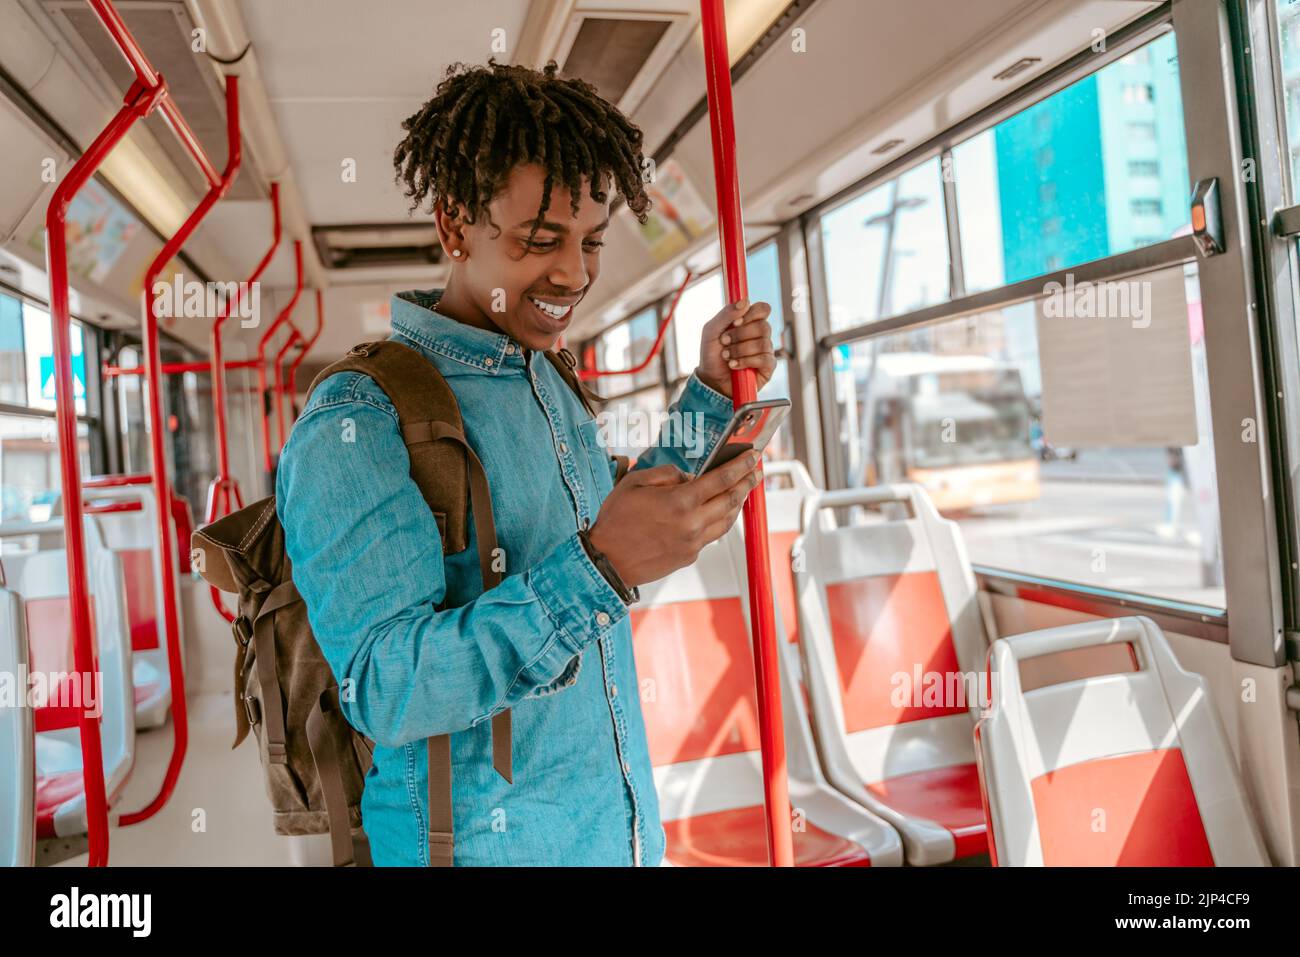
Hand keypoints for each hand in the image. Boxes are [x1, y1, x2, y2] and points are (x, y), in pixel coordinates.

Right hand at [588, 451, 761, 586]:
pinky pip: (711, 536)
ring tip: (742, 491)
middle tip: (756, 472)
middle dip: (747, 483)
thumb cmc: (616, 521)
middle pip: (731, 500)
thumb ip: (667, 475)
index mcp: (680, 502)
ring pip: (727, 521)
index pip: (721, 479)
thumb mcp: (635, 483)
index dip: (740, 466)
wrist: (606, 562)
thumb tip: (689, 477)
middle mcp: (692, 524)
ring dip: (738, 504)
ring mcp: (693, 543)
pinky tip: (717, 513)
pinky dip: (719, 521)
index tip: (752, 457)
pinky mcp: (689, 557)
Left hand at [695, 299, 775, 397]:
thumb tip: (745, 302)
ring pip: (763, 343)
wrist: (710, 379)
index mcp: (749, 322)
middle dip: (740, 335)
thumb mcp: (711, 330)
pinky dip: (746, 361)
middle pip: (763, 326)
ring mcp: (765, 350)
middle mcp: (760, 335)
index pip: (763, 309)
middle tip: (725, 341)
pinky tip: (735, 365)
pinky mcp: (768, 366)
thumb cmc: (711, 354)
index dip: (752, 314)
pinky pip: (765, 358)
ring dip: (740, 350)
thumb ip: (726, 314)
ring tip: (727, 356)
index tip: (735, 323)